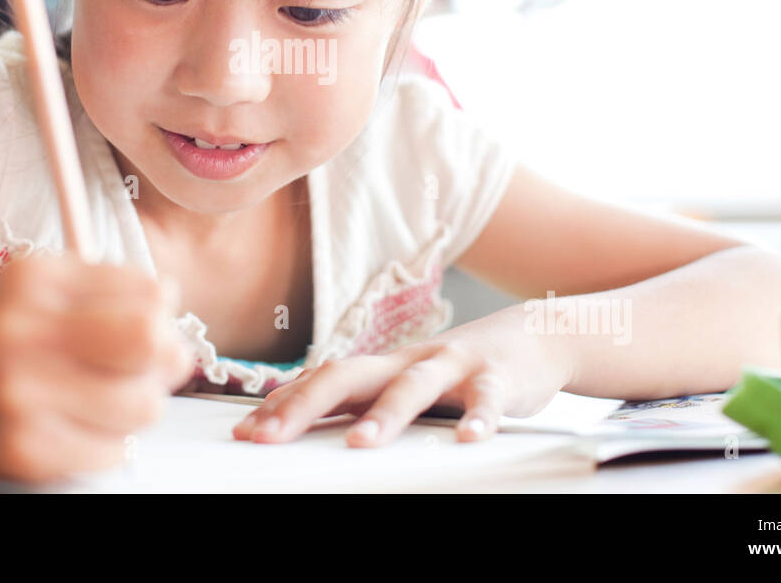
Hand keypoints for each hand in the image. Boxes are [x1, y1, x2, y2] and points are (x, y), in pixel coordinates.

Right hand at [0, 248, 194, 482]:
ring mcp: (19, 397)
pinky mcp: (24, 451)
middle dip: (168, 356)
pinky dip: (114, 439)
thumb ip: (116, 293)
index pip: (148, 294)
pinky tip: (83, 424)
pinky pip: (115, 449)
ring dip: (143, 402)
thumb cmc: (5, 335)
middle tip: (152, 364)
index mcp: (32, 278)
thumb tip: (175, 333)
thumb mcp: (47, 289)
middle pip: (149, 343)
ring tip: (116, 396)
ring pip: (143, 404)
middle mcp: (19, 333)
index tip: (150, 322)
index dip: (163, 313)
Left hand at [232, 324, 571, 447]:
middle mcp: (409, 361)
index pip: (321, 381)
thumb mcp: (405, 382)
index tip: (247, 432)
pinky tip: (469, 439)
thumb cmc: (457, 369)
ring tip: (359, 444)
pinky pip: (487, 398)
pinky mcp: (497, 377)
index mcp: (382, 367)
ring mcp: (452, 366)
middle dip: (306, 407)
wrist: (534, 335)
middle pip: (350, 377)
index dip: (282, 404)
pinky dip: (479, 417)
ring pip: (414, 386)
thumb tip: (299, 420)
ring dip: (386, 414)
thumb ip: (361, 402)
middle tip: (270, 437)